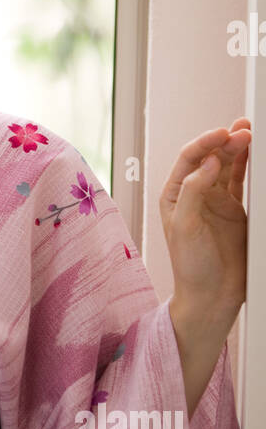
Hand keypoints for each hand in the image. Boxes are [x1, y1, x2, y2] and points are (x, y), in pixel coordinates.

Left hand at [160, 117, 250, 330]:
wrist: (211, 297)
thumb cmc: (190, 267)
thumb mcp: (185, 227)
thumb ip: (194, 191)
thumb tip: (206, 162)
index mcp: (174, 195)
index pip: (189, 159)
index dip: (205, 143)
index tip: (221, 134)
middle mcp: (194, 194)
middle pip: (210, 158)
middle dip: (225, 142)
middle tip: (242, 132)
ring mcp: (216, 201)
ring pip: (227, 167)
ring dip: (237, 149)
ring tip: (249, 133)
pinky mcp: (234, 211)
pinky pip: (241, 182)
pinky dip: (247, 166)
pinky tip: (253, 152)